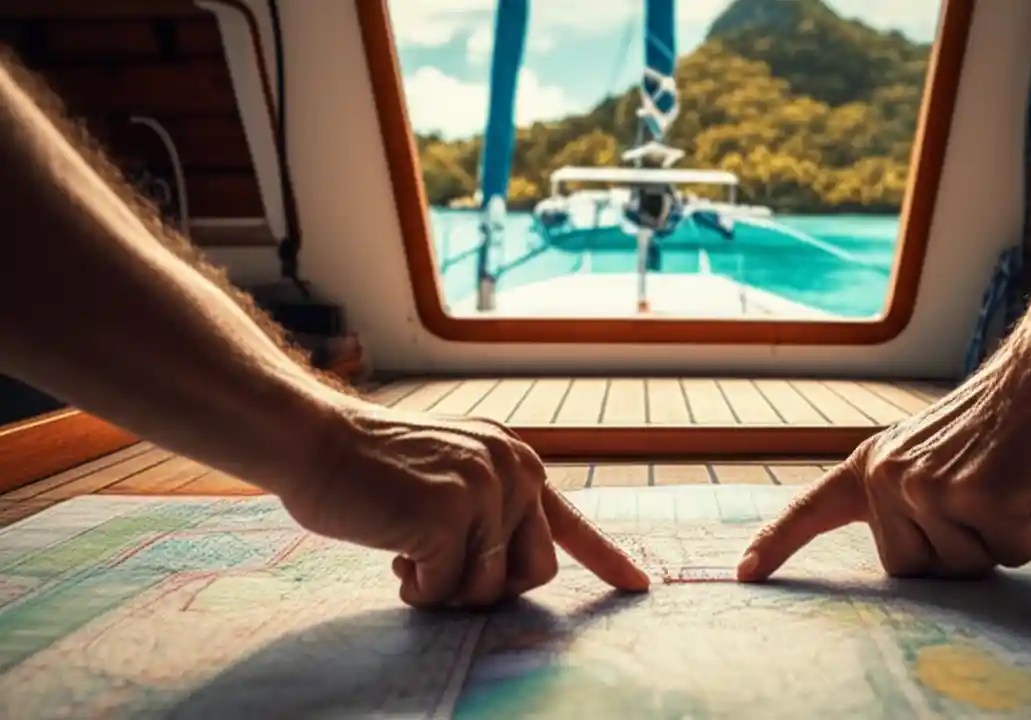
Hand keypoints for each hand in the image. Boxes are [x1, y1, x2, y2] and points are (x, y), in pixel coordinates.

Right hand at [279, 401, 648, 607]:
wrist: (319, 440)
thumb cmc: (375, 465)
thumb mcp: (454, 469)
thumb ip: (491, 505)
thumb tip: (515, 563)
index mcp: (517, 460)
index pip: (571, 522)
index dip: (606, 559)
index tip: (638, 586)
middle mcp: (514, 472)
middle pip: (537, 571)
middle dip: (492, 587)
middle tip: (443, 569)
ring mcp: (485, 493)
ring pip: (490, 589)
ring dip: (445, 588)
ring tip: (409, 551)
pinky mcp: (450, 518)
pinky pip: (444, 591)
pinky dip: (415, 587)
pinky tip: (393, 551)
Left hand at [738, 342, 1030, 579]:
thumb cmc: (1002, 426)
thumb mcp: (932, 457)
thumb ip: (909, 498)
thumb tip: (907, 561)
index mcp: (872, 466)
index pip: (812, 511)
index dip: (779, 545)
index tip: (745, 574)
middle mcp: (888, 477)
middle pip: (913, 572)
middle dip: (958, 551)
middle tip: (983, 494)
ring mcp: (927, 487)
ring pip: (965, 570)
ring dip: (999, 539)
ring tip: (1007, 483)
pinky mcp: (975, 495)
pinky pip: (1010, 554)